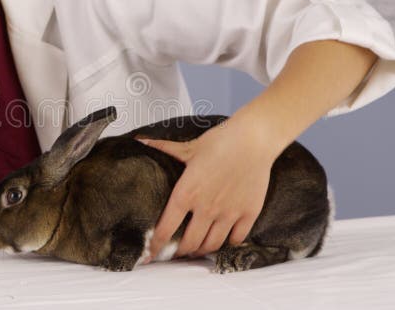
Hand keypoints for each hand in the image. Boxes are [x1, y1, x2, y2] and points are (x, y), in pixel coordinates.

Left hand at [136, 116, 277, 261]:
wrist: (253, 139)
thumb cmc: (220, 141)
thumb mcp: (188, 147)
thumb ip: (163, 148)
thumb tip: (140, 141)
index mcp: (186, 193)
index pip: (166, 229)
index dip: (156, 245)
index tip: (150, 253)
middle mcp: (206, 208)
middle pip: (189, 244)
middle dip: (179, 252)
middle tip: (176, 251)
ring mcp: (228, 213)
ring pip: (212, 245)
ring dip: (201, 250)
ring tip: (196, 249)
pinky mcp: (248, 213)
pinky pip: (236, 239)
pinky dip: (227, 243)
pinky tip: (221, 239)